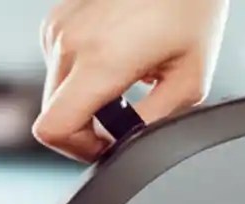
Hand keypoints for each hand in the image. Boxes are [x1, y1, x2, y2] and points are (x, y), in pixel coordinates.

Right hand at [35, 0, 229, 161]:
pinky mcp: (57, 18)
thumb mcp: (189, 79)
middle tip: (124, 114)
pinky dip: (82, 72)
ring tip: (124, 80)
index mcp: (100, 60)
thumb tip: (129, 142)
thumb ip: (154, 120)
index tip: (105, 144)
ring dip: (85, 97)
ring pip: (56, 91)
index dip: (77, 149)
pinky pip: (59, 64)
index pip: (54, 128)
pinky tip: (114, 57)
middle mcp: (70, 41)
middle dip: (86, 125)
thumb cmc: (190, 7)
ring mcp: (59, 26)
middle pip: (54, 114)